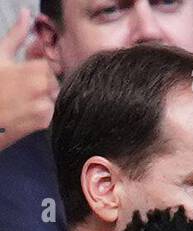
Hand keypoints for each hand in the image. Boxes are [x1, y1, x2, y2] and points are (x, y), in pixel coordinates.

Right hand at [0, 11, 57, 151]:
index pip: (51, 65)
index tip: (27, 69)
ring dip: (42, 95)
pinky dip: (41, 109)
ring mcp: (45, 108)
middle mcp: (43, 90)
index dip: (39, 66)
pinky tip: (24, 108)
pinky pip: (51, 111)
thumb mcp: (1, 56)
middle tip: (21, 85)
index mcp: (33, 71)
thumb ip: (17, 35)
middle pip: (54, 80)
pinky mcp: (44, 123)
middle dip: (41, 81)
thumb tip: (26, 13)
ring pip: (53, 95)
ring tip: (21, 97)